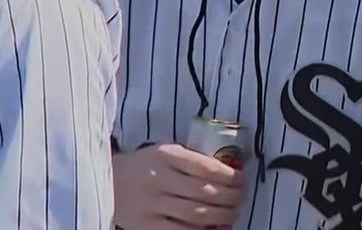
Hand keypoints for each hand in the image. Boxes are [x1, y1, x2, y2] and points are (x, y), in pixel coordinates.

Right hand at [112, 143, 245, 229]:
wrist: (106, 182)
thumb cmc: (145, 166)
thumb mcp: (166, 152)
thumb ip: (192, 159)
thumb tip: (232, 169)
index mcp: (166, 156)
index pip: (207, 167)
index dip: (231, 176)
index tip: (242, 180)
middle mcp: (158, 179)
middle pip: (205, 192)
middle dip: (231, 197)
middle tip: (242, 198)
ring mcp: (150, 204)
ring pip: (195, 214)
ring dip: (222, 216)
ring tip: (233, 213)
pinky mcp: (144, 225)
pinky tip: (213, 227)